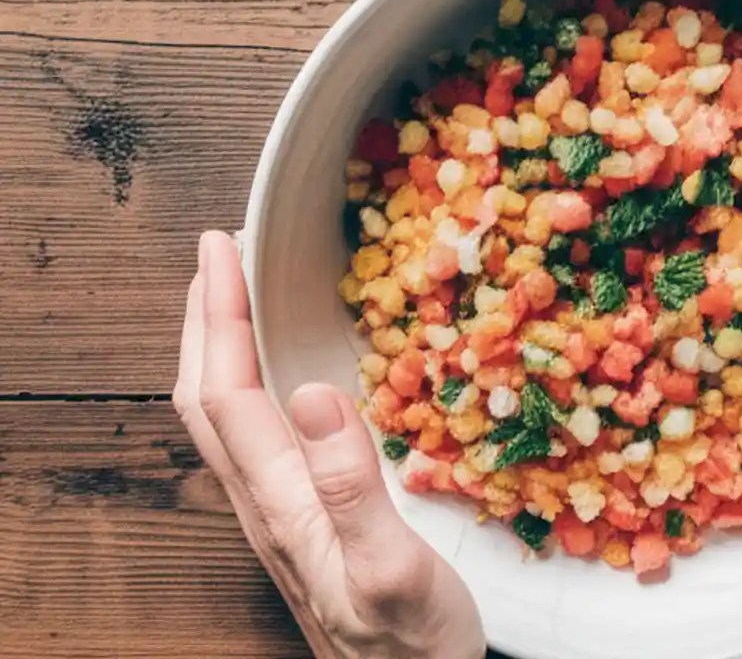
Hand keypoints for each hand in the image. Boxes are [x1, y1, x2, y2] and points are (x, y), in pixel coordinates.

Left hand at [173, 231, 484, 658]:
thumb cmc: (410, 644)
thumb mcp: (391, 569)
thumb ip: (352, 488)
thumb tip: (316, 393)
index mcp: (282, 504)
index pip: (228, 394)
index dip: (221, 317)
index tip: (223, 249)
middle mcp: (265, 505)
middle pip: (206, 401)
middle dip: (205, 321)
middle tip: (218, 256)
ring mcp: (278, 518)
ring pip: (223, 421)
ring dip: (220, 351)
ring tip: (234, 302)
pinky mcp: (300, 526)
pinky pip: (253, 439)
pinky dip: (249, 386)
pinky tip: (279, 380)